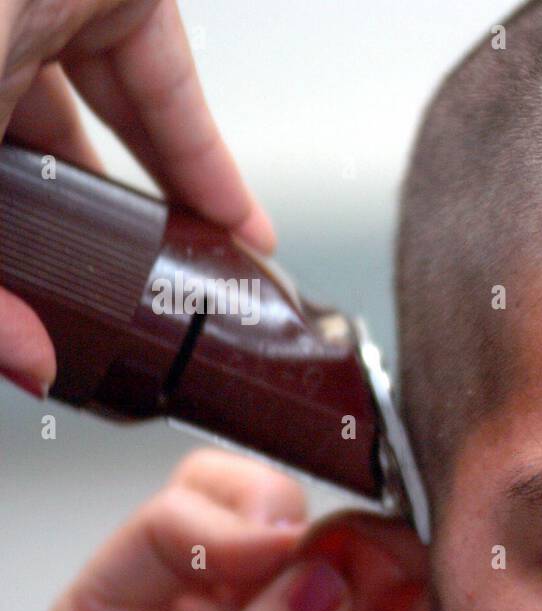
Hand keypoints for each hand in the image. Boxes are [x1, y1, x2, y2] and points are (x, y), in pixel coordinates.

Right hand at [0, 0, 273, 396]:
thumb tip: (27, 366)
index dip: (8, 269)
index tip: (40, 331)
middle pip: (18, 170)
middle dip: (71, 243)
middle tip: (119, 310)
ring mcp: (28, 12)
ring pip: (93, 132)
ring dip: (147, 208)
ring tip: (188, 280)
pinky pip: (164, 93)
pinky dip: (206, 162)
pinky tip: (239, 225)